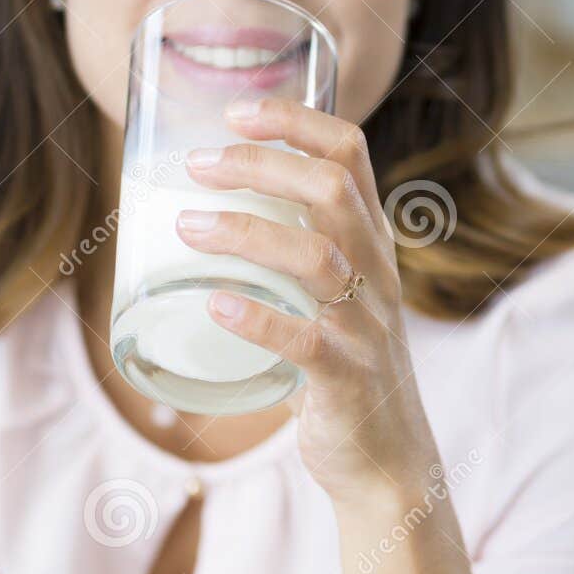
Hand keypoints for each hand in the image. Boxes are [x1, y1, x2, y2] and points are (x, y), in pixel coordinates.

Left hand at [178, 97, 435, 503]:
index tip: (236, 110)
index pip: (350, 154)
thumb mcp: (331, 297)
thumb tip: (200, 213)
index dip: (296, 120)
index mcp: (371, 244)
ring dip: (245, 233)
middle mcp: (376, 275)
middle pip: (331, 191)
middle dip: (261, 164)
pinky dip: (256, 318)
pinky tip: (213, 303)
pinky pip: (305, 340)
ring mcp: (365, 327)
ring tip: (186, 227)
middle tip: (197, 165)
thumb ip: (291, 254)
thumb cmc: (343, 370)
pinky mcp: (347, 379)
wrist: (387, 463)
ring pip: (317, 257)